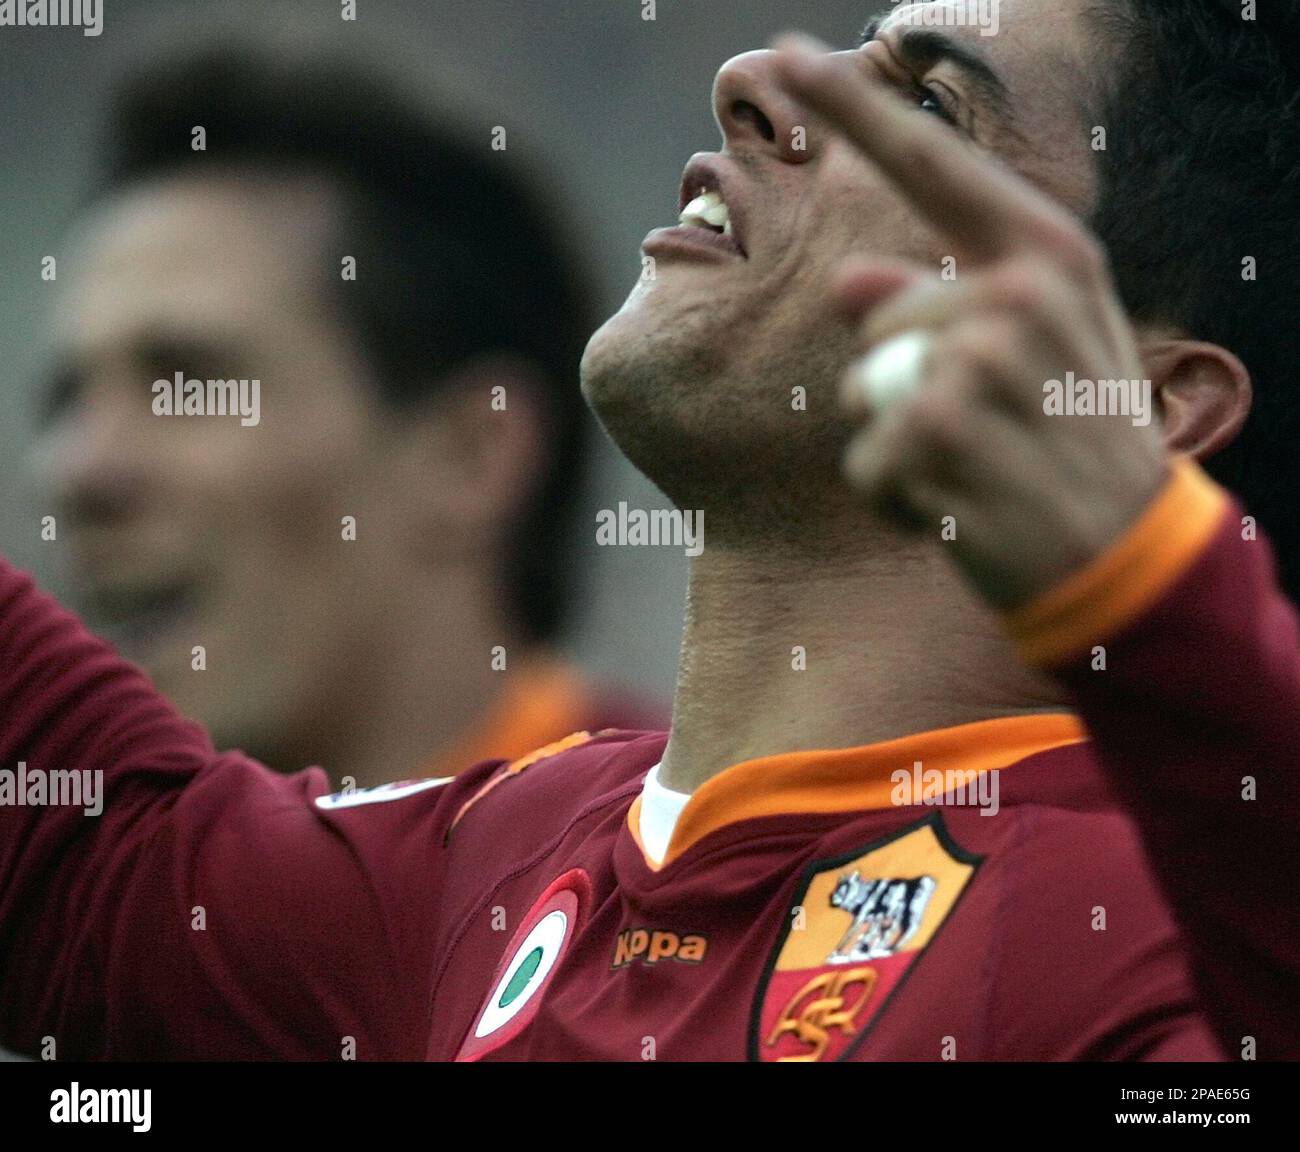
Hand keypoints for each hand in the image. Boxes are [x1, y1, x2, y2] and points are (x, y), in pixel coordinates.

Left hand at [771, 35, 1168, 609]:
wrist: (1125, 557)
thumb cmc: (1070, 446)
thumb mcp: (1028, 359)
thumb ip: (943, 305)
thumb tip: (849, 282)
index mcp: (1045, 254)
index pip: (930, 163)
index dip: (852, 107)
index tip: (786, 53)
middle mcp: (1016, 289)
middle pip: (877, 320)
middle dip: (898, 386)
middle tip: (981, 437)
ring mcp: (979, 358)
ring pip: (862, 392)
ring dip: (896, 447)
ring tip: (973, 475)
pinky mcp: (939, 431)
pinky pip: (865, 463)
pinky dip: (893, 500)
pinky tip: (956, 514)